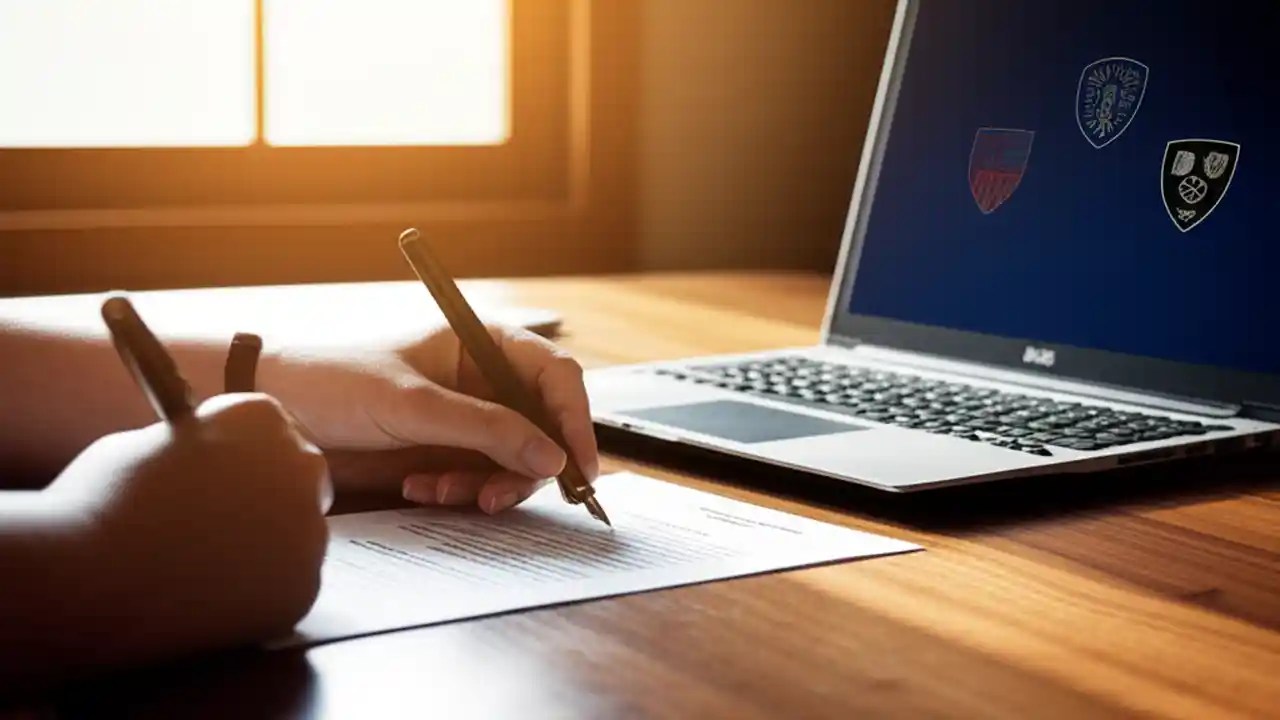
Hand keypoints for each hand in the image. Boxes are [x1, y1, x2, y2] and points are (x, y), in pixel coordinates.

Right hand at [47, 394, 329, 656]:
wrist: (90, 582)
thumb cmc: (101, 502)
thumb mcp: (148, 444)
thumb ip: (196, 447)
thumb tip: (206, 461)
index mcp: (261, 419)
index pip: (269, 427)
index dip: (242, 451)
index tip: (220, 471)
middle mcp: (301, 467)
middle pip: (299, 477)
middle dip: (270, 495)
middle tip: (223, 523)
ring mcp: (310, 531)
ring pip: (299, 537)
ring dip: (267, 547)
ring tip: (207, 569)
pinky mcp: (304, 589)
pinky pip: (289, 586)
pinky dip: (261, 594)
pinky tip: (215, 602)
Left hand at [257, 324, 599, 514]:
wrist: (276, 414)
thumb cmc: (335, 382)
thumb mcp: (413, 404)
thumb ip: (485, 429)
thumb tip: (551, 456)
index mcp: (483, 343)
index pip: (556, 375)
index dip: (575, 418)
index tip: (579, 463)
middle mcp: (484, 380)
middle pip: (543, 426)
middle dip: (526, 465)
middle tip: (498, 495)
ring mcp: (468, 419)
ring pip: (515, 462)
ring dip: (487, 485)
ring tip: (444, 492)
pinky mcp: (447, 453)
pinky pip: (480, 481)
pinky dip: (459, 493)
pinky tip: (419, 487)